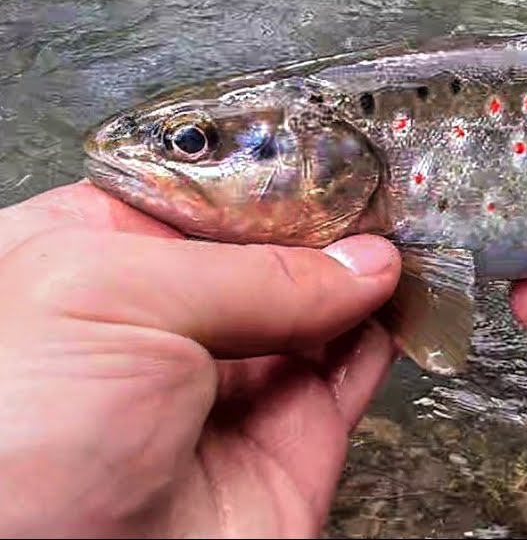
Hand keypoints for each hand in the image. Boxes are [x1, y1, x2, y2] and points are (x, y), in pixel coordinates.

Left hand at [0, 181, 401, 537]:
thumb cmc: (9, 448)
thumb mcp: (109, 300)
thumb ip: (247, 271)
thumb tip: (356, 262)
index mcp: (87, 264)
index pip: (197, 195)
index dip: (267, 173)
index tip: (330, 151)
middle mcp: (162, 322)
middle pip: (271, 248)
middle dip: (331, 218)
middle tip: (387, 185)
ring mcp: (230, 384)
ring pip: (325, 306)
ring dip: (372, 271)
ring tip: (414, 229)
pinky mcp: (288, 443)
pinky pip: (355, 374)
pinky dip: (391, 335)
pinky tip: (409, 296)